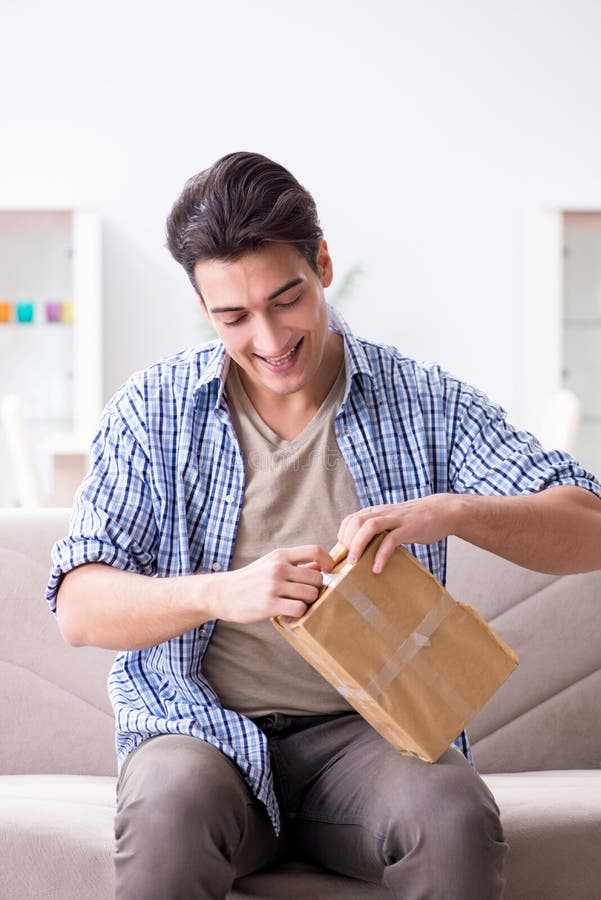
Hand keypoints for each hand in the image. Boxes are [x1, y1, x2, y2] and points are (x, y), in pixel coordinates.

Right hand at [210, 545, 332, 622]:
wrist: (222, 594)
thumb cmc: (250, 580)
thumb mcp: (271, 564)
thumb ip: (295, 564)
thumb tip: (321, 566)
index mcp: (280, 556)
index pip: (314, 551)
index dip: (327, 561)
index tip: (328, 572)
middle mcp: (278, 568)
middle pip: (317, 577)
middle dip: (316, 588)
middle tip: (307, 594)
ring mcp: (274, 586)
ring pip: (310, 594)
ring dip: (309, 602)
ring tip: (298, 603)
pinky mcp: (269, 604)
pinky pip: (300, 609)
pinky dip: (300, 612)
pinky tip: (291, 612)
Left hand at [337, 494, 458, 572]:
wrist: (443, 511)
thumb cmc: (416, 520)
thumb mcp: (393, 521)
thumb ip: (379, 531)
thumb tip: (364, 551)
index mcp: (377, 512)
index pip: (351, 519)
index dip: (342, 535)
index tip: (342, 553)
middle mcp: (383, 512)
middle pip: (356, 521)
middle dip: (347, 541)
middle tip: (347, 560)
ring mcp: (396, 519)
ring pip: (370, 526)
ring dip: (358, 545)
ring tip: (354, 564)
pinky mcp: (409, 528)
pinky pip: (391, 540)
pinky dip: (381, 555)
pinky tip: (378, 568)